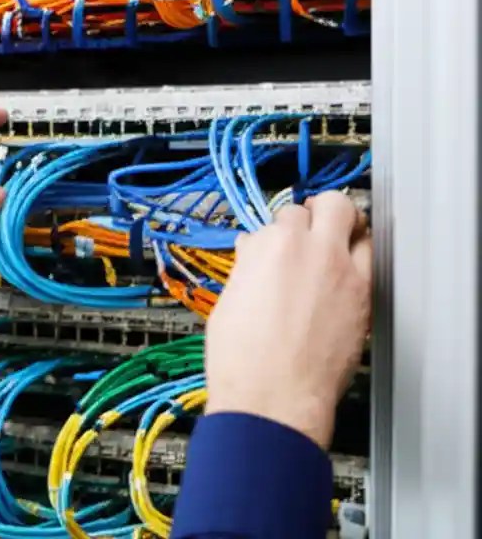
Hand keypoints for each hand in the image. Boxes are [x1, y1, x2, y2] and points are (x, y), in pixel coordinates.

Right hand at [204, 191, 372, 447]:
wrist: (272, 397)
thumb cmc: (244, 357)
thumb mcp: (230, 299)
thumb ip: (249, 268)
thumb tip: (253, 255)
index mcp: (274, 245)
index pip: (285, 214)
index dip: (280, 226)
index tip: (277, 235)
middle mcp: (315, 252)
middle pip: (334, 204)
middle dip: (323, 208)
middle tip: (315, 218)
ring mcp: (345, 275)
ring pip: (363, 230)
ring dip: (348, 231)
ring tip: (338, 242)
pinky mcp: (364, 302)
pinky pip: (369, 267)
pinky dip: (357, 265)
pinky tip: (343, 278)